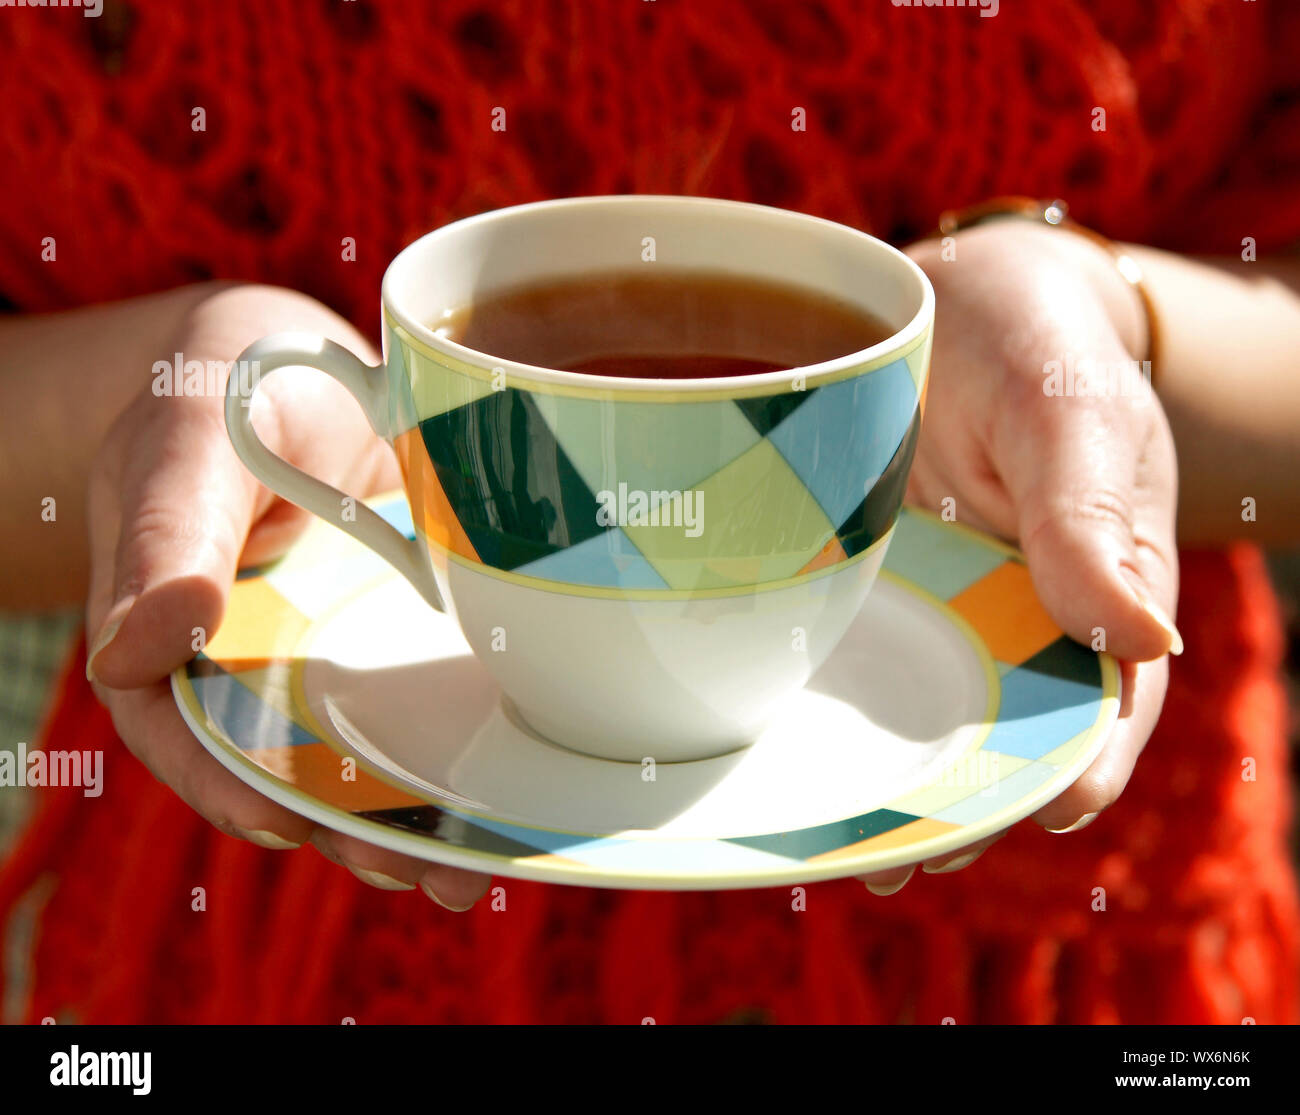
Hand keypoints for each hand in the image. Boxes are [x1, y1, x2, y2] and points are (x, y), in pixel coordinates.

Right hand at [84, 283, 491, 909]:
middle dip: (343, 825)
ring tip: (471, 866)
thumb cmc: (236, 387)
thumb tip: (135, 649)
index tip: (278, 823)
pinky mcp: (405, 638)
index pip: (177, 725)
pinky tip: (511, 794)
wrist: (322, 367)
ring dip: (413, 814)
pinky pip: (427, 702)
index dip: (220, 781)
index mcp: (174, 624)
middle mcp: (254, 658)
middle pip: (285, 764)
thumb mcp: (194, 440)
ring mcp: (334, 654)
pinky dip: (463, 751)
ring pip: (364, 751)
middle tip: (410, 865)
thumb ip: (169, 534)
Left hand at [858, 220, 1179, 893]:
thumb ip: (1092, 513)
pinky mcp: (874, 582)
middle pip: (1003, 728)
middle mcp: (1020, 612)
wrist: (955, 299)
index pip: (1106, 695)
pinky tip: (787, 748)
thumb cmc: (1035, 348)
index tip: (1048, 809)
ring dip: (888, 777)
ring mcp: (943, 603)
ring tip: (838, 838)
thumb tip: (1144, 637)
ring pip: (924, 709)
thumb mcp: (1070, 411)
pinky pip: (859, 655)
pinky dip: (833, 709)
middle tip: (905, 854)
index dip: (1083, 758)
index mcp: (1100, 584)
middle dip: (962, 800)